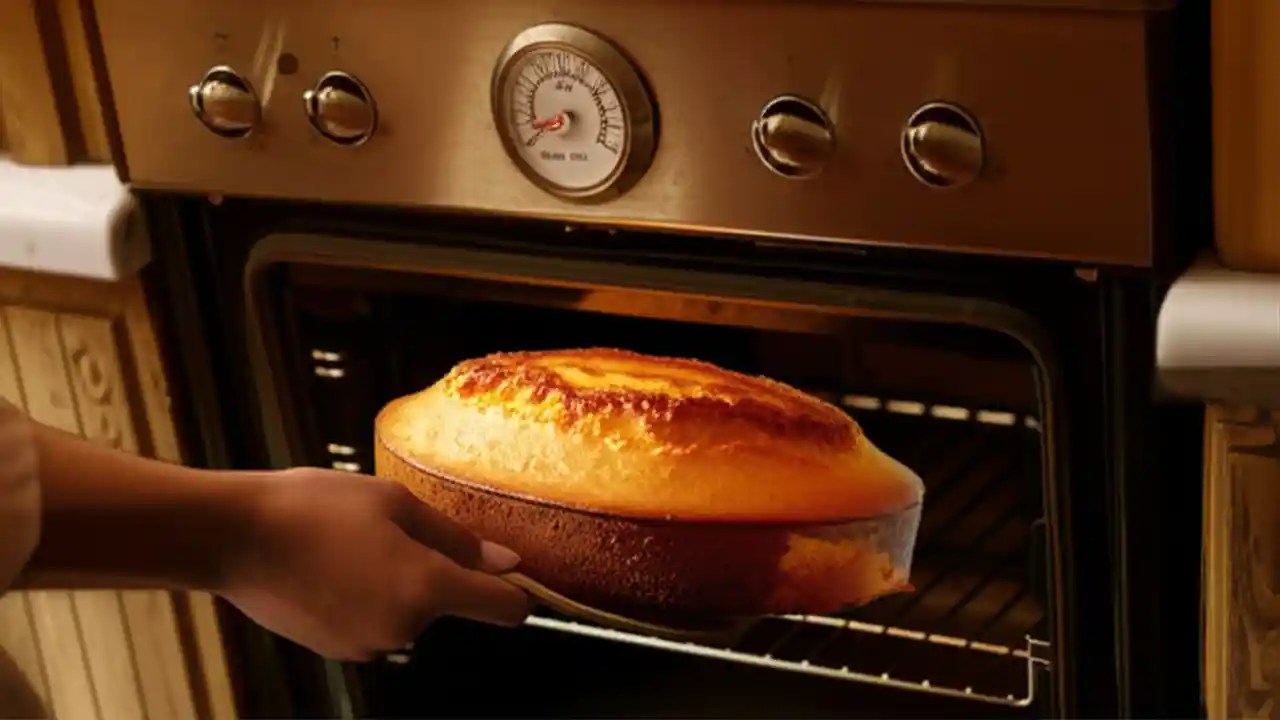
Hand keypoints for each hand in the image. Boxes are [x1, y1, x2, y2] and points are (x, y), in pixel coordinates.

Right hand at [218, 468, 530, 660]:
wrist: (233, 537)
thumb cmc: (314, 507)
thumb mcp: (395, 503)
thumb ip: (456, 538)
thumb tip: (507, 562)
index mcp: (425, 588)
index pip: (502, 609)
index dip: (517, 593)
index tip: (517, 577)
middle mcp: (403, 627)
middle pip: (448, 601)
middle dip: (434, 569)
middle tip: (388, 530)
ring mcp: (369, 645)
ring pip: (409, 610)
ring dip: (396, 582)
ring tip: (349, 545)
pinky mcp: (339, 650)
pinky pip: (376, 621)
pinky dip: (366, 598)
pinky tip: (330, 567)